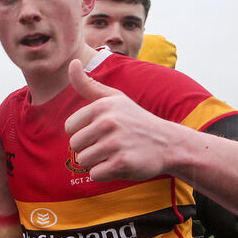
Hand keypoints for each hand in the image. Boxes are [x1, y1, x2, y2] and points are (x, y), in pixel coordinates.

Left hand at [64, 59, 176, 181]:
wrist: (168, 143)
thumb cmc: (134, 120)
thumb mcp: (113, 98)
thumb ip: (88, 84)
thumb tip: (73, 62)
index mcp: (102, 106)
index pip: (69, 128)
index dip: (83, 133)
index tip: (101, 131)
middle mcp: (108, 121)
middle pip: (75, 146)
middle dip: (89, 149)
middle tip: (110, 145)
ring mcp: (116, 142)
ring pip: (83, 161)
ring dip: (97, 162)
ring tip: (115, 153)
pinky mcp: (123, 162)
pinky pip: (95, 174)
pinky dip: (105, 173)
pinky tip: (120, 164)